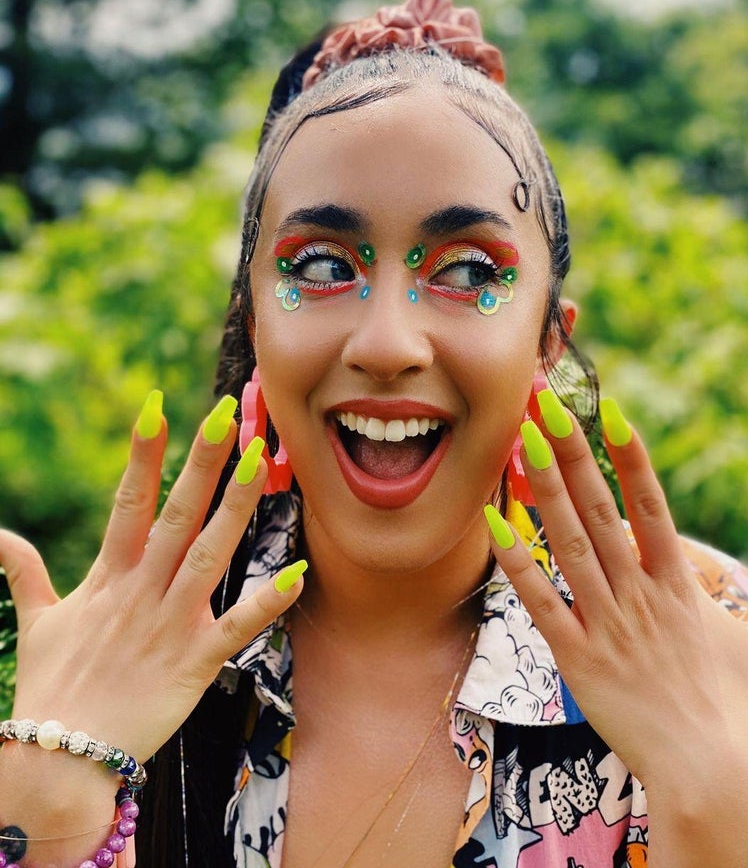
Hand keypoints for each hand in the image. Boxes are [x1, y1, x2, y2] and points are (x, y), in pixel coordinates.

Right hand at [0, 392, 304, 763]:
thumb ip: (24, 572)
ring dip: (236, 508)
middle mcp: (141, 592)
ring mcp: (169, 625)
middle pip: (176, 515)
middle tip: (228, 414)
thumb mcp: (38, 622)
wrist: (58, 761)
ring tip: (262, 463)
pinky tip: (298, 574)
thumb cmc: (51, 688)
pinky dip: (267, 603)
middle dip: (201, 463)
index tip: (157, 408)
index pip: (127, 502)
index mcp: (108, 577)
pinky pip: (236, 628)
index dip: (143, 455)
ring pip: (209, 555)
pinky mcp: (194, 664)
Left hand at [486, 391, 747, 865]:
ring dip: (544, 489)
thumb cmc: (746, 714)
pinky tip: (494, 521)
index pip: (650, 505)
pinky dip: (516, 561)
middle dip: (573, 451)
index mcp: (680, 586)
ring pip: (569, 542)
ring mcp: (606, 623)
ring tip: (522, 440)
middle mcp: (639, 594)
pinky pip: (541, 602)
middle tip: (546, 403)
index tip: (611, 410)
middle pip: (600, 508)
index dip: (630, 456)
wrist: (717, 779)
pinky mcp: (577, 659)